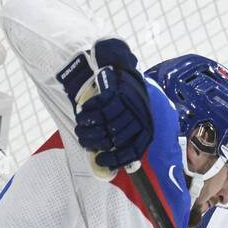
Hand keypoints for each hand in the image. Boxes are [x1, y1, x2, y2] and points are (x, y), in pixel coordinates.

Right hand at [56, 38, 152, 169]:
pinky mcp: (118, 90)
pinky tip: (82, 113)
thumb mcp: (131, 119)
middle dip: (97, 142)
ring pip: (106, 123)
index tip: (100, 161)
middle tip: (84, 141)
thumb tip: (110, 160)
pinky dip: (88, 112)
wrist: (119, 67)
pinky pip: (100, 107)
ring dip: (89, 128)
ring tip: (80, 128)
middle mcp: (141, 116)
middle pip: (117, 138)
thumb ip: (124, 138)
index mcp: (147, 127)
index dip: (115, 159)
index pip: (133, 150)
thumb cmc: (123, 99)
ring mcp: (130, 103)